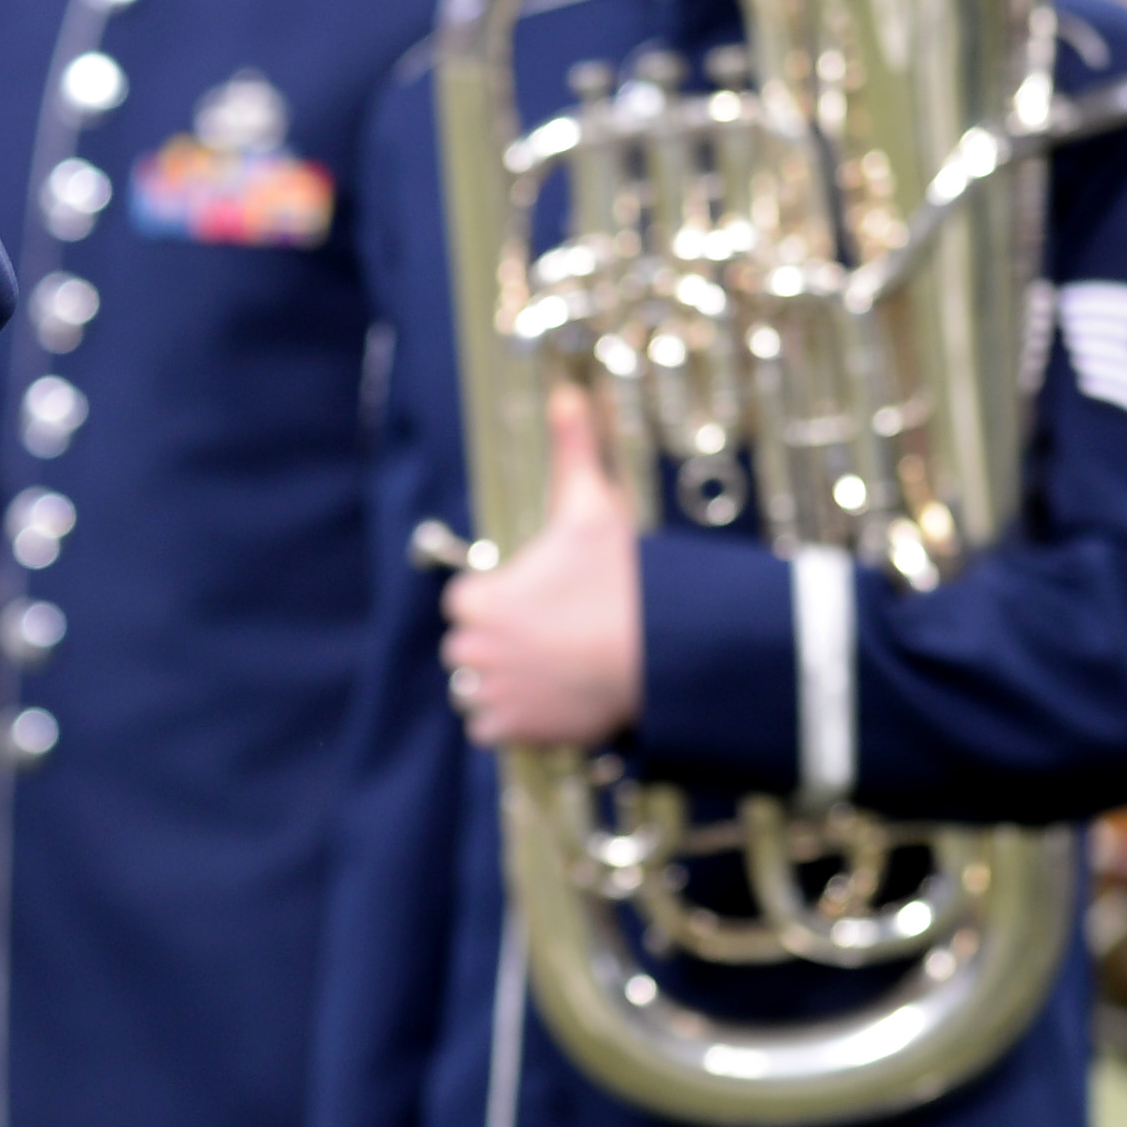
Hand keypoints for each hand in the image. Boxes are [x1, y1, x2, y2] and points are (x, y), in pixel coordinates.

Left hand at [440, 390, 645, 752]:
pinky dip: (512, 722)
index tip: (537, 599)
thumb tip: (565, 394)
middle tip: (551, 635)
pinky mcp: (514, 732)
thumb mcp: (591, 506)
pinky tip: (546, 701)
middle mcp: (471, 652)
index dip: (500, 600)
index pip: (466, 602)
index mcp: (475, 600)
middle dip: (499, 642)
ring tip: (550, 669)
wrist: (660, 651)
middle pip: (469, 647)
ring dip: (502, 683)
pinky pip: (491, 730)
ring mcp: (492, 695)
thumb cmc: (621, 579)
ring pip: (476, 689)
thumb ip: (570, 450)